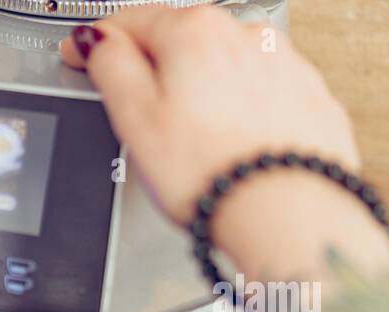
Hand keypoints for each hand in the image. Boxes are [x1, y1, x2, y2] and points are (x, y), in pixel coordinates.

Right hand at [60, 7, 388, 279]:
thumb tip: (100, 43)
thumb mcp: (134, 118)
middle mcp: (245, 35)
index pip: (130, 21)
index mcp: (193, 32)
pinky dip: (237, 109)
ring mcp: (282, 63)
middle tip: (138, 113)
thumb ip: (111, 67)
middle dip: (156, 68)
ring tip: (188, 139)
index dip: (98, 41)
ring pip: (222, 65)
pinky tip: (227, 143)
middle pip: (181, 40)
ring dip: (200, 88)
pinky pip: (258, 91)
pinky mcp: (306, 95)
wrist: (287, 213)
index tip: (81, 55)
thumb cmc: (210, 173)